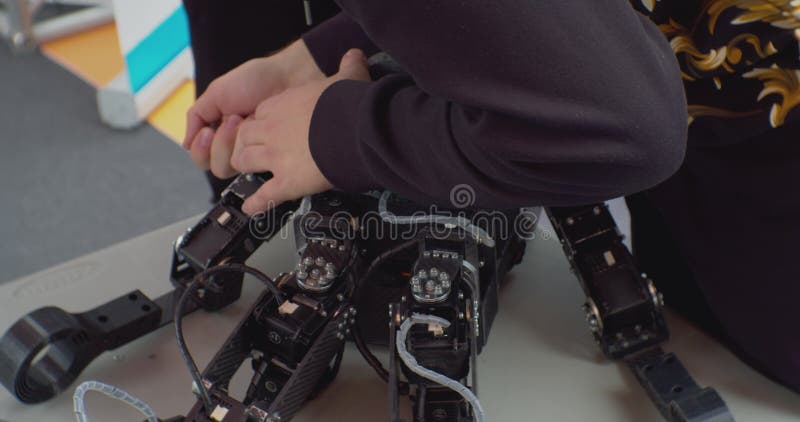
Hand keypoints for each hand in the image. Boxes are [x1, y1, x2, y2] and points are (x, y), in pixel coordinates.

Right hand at [185, 39, 323, 172]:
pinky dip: (253, 146)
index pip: (202, 158)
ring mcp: (256, 152)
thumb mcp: (217, 94)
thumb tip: (186, 144)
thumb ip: (197, 117)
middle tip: (233, 119)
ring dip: (234, 144)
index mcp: (220, 134)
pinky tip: (259, 126)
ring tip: (243, 119)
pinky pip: (256, 166)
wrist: (286, 77)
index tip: (208, 131)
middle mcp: (237, 147)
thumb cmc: (255, 80)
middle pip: (217, 167)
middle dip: (221, 145)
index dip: (201, 150)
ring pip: (234, 169)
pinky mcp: (273, 156)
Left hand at [230, 49, 370, 214]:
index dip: (263, 122)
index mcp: (281, 106)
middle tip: (256, 152)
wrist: (351, 129)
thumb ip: (348, 67)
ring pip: (245, 161)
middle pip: (245, 137)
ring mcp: (276, 158)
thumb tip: (356, 55)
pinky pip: (263, 195)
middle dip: (246, 144)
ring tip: (251, 174)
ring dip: (247, 167)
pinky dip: (255, 203)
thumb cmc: (347, 105)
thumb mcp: (346, 78)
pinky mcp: (286, 182)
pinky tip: (252, 207)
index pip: (260, 114)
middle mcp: (272, 130)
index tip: (272, 127)